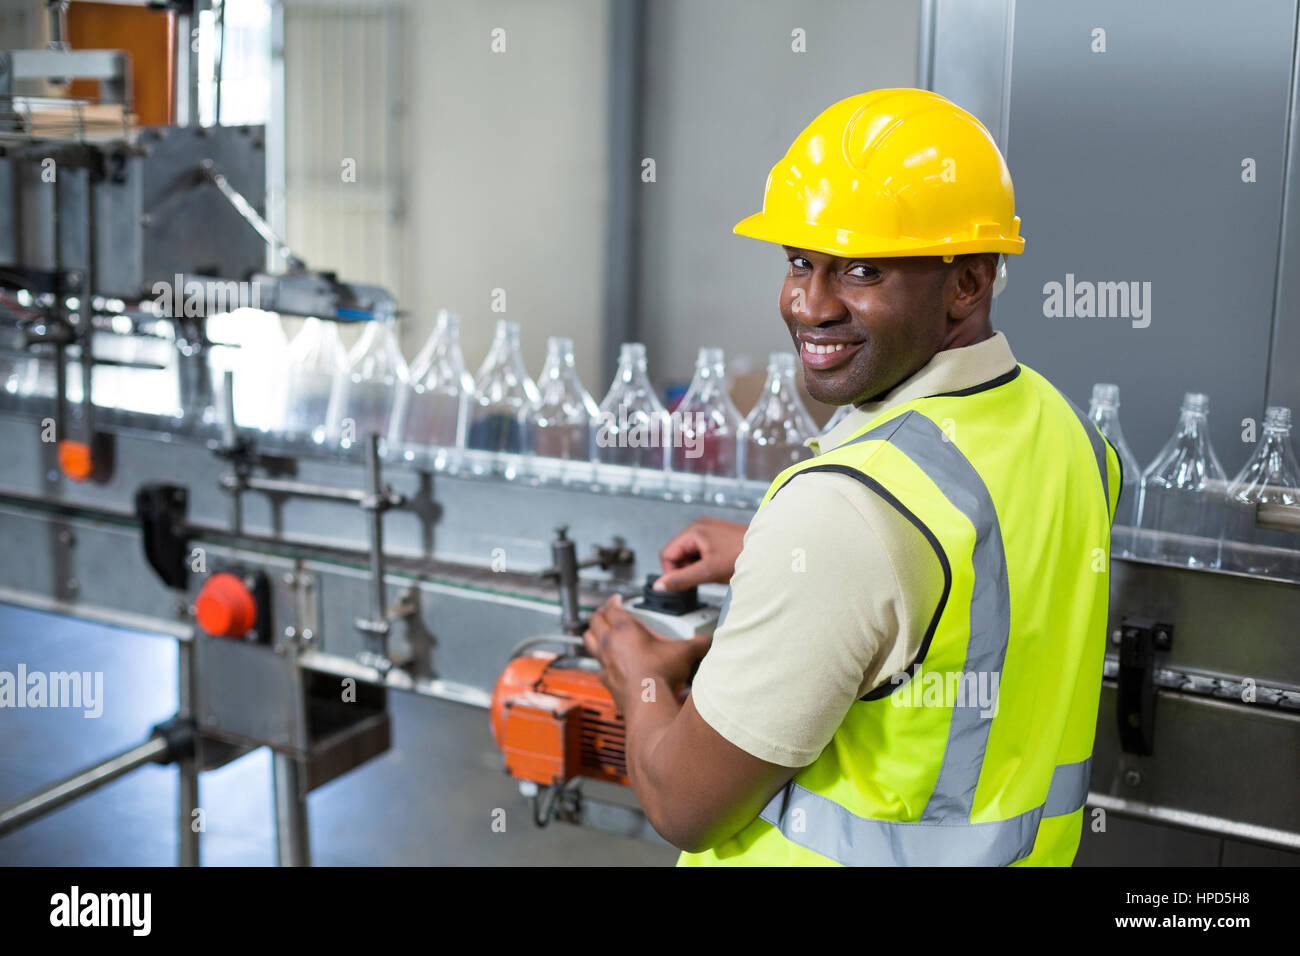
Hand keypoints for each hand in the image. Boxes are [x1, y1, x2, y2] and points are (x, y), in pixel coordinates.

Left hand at [583, 595, 710, 712]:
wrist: (648, 702)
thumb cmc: (659, 674)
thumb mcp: (684, 652)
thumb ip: (699, 643)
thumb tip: (710, 640)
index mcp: (625, 628)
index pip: (611, 607)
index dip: (613, 601)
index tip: (617, 599)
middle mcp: (609, 642)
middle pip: (594, 620)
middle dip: (600, 614)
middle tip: (607, 612)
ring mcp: (604, 661)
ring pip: (588, 640)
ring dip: (592, 633)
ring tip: (600, 632)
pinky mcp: (605, 679)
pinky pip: (597, 665)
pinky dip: (600, 661)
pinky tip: (609, 663)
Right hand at [655, 518, 747, 590]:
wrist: (771, 550)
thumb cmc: (744, 555)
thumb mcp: (708, 572)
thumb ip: (682, 579)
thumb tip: (660, 586)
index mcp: (693, 531)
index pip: (667, 555)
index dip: (671, 573)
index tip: (683, 585)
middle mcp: (698, 527)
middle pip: (677, 554)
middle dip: (685, 570)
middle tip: (702, 579)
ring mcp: (709, 530)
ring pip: (690, 555)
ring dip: (696, 567)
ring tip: (714, 573)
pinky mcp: (717, 536)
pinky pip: (701, 552)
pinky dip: (705, 563)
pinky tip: (719, 568)